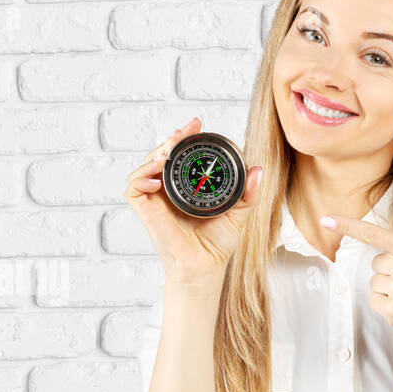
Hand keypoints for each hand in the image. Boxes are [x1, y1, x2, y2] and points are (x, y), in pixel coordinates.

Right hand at [125, 116, 263, 287]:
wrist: (204, 267)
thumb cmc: (217, 244)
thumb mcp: (239, 213)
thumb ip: (250, 193)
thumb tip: (258, 170)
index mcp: (186, 187)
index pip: (181, 155)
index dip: (185, 137)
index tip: (197, 125)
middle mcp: (168, 190)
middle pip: (161, 154)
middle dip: (171, 139)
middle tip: (185, 130)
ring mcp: (155, 199)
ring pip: (145, 166)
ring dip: (154, 154)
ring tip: (169, 151)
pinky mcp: (145, 211)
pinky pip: (134, 187)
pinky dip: (141, 177)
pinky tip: (156, 177)